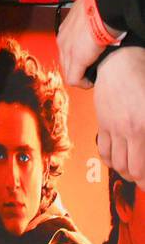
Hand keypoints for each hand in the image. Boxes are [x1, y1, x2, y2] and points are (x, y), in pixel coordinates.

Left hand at [59, 0, 121, 88]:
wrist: (102, 7)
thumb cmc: (99, 8)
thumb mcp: (86, 16)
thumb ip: (86, 25)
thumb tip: (95, 26)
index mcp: (65, 30)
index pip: (66, 50)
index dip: (76, 59)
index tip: (87, 62)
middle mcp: (62, 41)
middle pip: (65, 62)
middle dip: (77, 69)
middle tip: (90, 72)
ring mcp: (67, 50)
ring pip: (68, 71)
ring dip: (80, 76)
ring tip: (91, 77)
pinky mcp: (76, 59)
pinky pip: (74, 79)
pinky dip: (83, 83)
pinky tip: (91, 82)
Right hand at [93, 46, 144, 183]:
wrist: (121, 63)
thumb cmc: (144, 81)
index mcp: (144, 128)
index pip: (144, 167)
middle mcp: (127, 131)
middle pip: (131, 169)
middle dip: (140, 180)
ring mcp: (113, 128)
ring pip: (116, 163)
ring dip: (126, 172)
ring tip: (135, 173)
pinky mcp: (103, 123)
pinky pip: (103, 150)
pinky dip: (111, 161)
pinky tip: (119, 161)